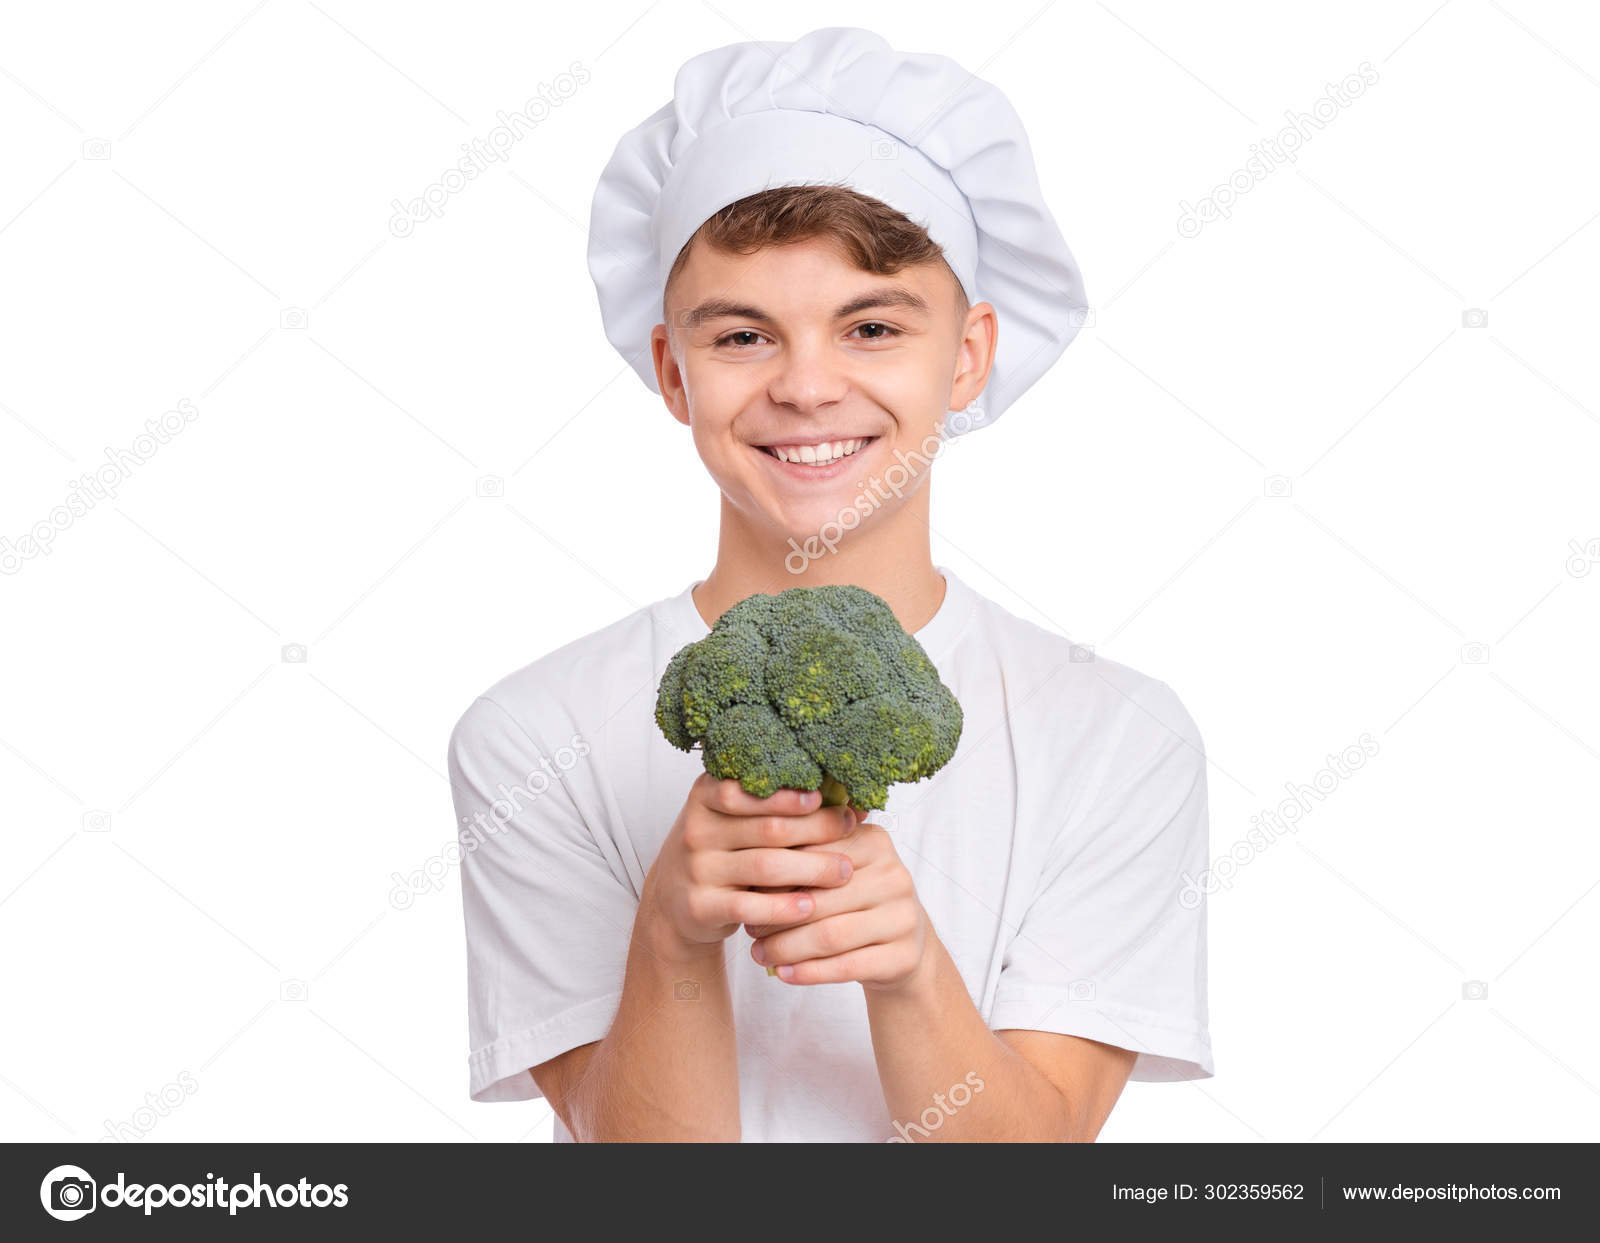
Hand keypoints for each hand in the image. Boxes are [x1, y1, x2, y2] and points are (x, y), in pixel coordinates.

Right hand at [642, 774, 856, 953]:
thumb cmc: (722, 850)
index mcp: (705, 796)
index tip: (824, 798)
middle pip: (768, 828)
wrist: (674, 899)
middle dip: (816, 829)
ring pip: (765, 866)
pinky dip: (783, 907)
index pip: (746, 789)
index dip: (788, 795)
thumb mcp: (736, 820)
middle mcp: (697, 829)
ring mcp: (697, 869)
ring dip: (811, 869)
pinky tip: (809, 907)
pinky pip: (749, 906)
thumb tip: (851, 804)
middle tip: (852, 831)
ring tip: (843, 871)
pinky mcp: (700, 907)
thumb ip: (777, 808)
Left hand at [744, 817, 927, 988]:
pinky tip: (784, 975)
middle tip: (750, 929)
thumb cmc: (854, 901)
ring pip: (830, 935)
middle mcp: (894, 875)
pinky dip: (809, 973)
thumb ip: (802, 861)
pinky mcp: (904, 956)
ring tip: (760, 954)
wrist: (901, 944)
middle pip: (820, 898)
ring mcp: (904, 917)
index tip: (747, 892)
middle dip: (777, 917)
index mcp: (874, 841)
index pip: (816, 854)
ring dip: (787, 948)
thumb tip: (750, 868)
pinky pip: (847, 966)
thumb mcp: (835, 873)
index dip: (777, 875)